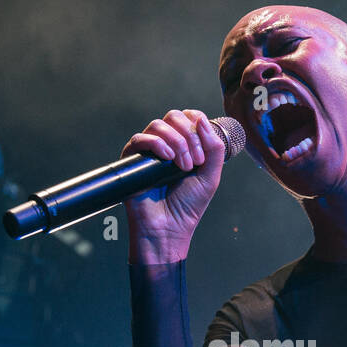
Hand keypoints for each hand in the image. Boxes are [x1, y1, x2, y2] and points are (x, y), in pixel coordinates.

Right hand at [121, 109, 225, 262]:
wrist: (168, 229)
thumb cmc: (187, 206)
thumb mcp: (210, 176)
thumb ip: (214, 148)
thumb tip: (201, 119)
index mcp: (184, 145)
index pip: (189, 117)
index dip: (198, 127)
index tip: (203, 155)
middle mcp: (165, 145)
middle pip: (174, 116)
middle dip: (189, 136)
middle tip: (194, 162)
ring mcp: (147, 152)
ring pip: (158, 125)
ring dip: (176, 142)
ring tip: (183, 166)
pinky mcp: (131, 161)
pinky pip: (140, 139)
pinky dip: (157, 144)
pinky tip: (167, 158)